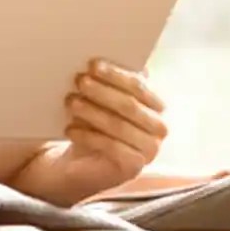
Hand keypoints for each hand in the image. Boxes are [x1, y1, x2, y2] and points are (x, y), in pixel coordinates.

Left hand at [59, 59, 168, 195]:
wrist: (84, 163)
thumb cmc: (94, 125)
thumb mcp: (100, 101)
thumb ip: (105, 82)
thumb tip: (94, 63)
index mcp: (155, 104)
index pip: (139, 85)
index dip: (115, 74)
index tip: (92, 64)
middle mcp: (159, 126)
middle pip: (130, 104)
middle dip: (103, 90)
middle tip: (79, 80)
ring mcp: (150, 149)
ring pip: (119, 125)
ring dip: (92, 112)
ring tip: (71, 102)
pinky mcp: (134, 168)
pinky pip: (111, 148)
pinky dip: (88, 136)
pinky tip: (70, 129)